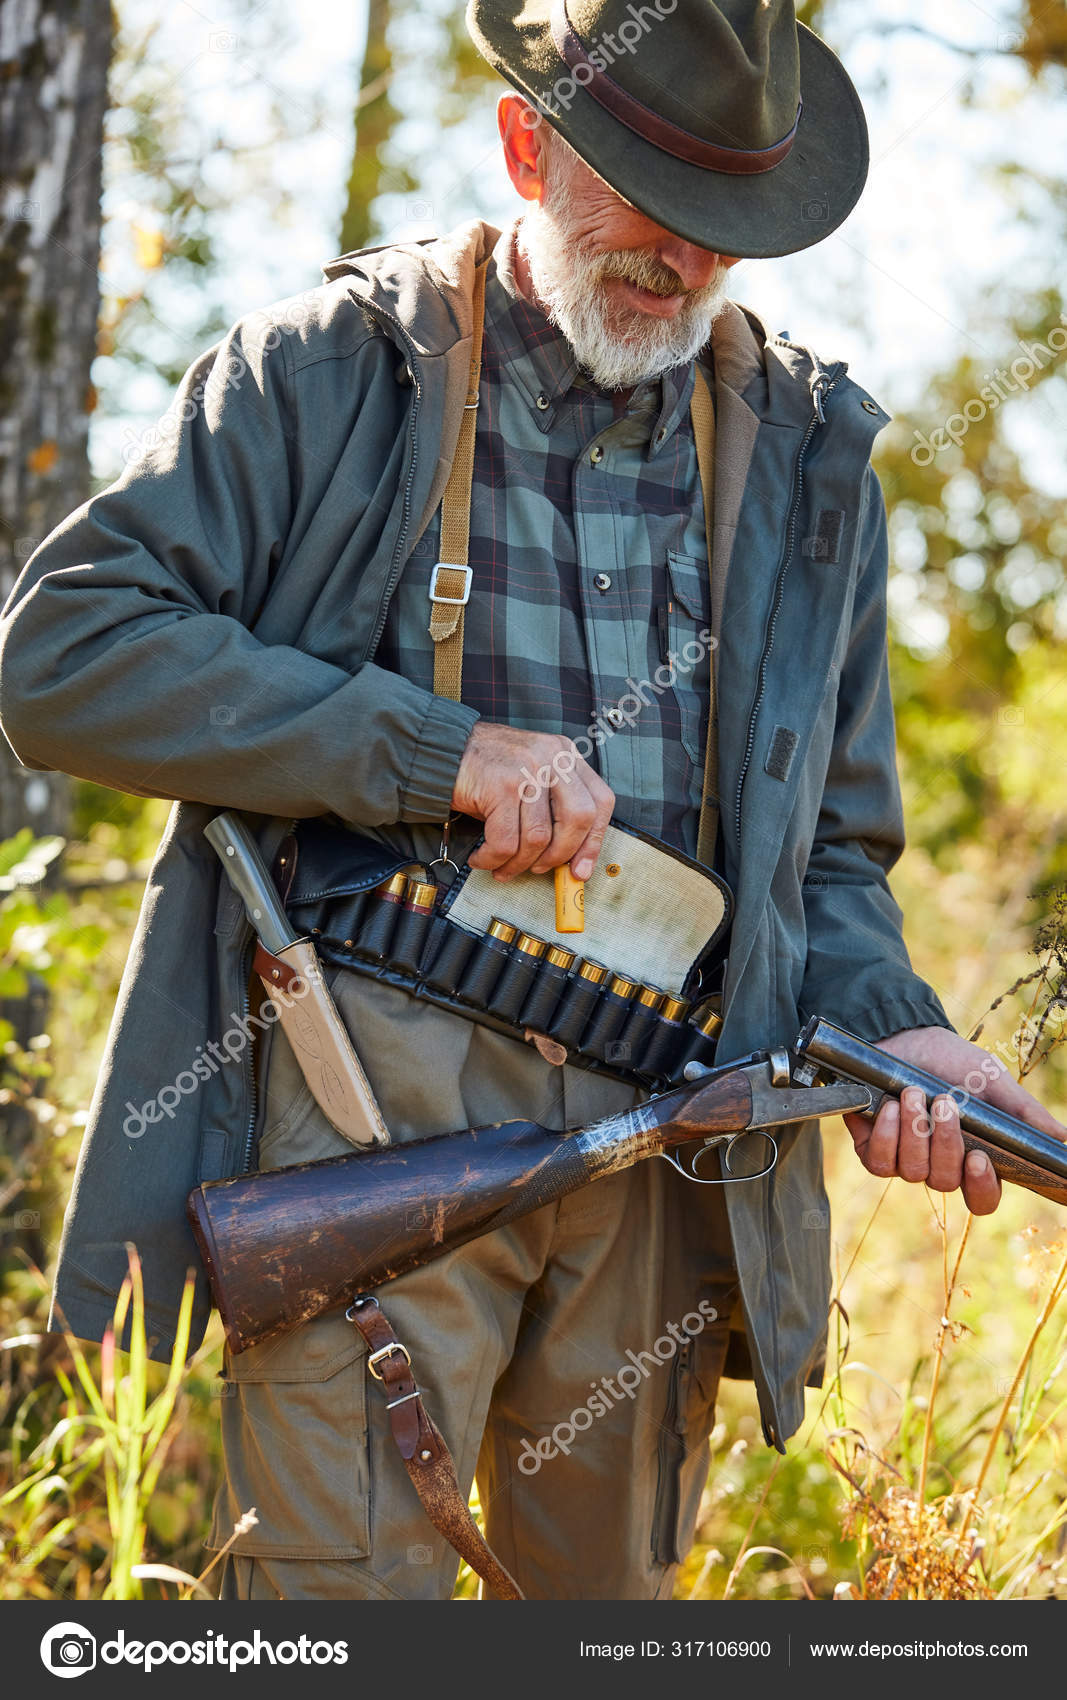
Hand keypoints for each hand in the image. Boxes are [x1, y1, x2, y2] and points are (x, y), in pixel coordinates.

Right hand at [452, 720, 614, 881]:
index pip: (600, 801)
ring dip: (519, 863)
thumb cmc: (485, 771)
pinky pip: (505, 841)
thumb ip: (552, 809)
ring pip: (539, 837)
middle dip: (560, 856)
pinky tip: (482, 858)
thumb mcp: (530, 778)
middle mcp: (552, 757)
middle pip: (579, 819)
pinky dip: (493, 859)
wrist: (439, 748)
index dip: (594, 841)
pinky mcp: (501, 785)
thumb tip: (570, 862)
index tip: (580, 870)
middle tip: (539, 870)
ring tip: (503, 867)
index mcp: (565, 754)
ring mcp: (527, 769)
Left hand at [842, 1025, 1066, 1215]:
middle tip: (944, 1103)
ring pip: (912, 1172)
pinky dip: (886, 1134)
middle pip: (945, 1182)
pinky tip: (890, 1106)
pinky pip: (879, 1163)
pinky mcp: (874, 1150)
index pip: (982, 1199)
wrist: (906, 1037)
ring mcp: (906, 1160)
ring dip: (914, 1131)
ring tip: (913, 1094)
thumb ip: (1025, 1115)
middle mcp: (940, 1165)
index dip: (981, 1188)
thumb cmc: (954, 1062)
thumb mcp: (993, 1083)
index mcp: (975, 1157)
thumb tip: (1065, 1140)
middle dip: (944, 1143)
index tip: (979, 1159)